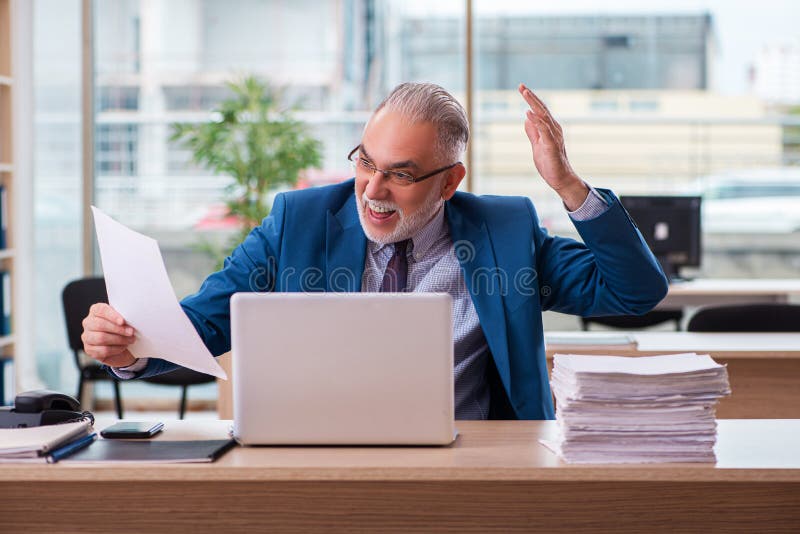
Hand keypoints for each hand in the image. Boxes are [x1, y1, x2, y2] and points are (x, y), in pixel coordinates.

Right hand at [81, 303, 137, 367]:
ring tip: (130, 340)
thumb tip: (131, 319)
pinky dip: (116, 349)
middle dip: (118, 329)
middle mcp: (88, 322)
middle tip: (131, 332)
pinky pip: (103, 350)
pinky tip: (123, 347)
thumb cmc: (123, 329)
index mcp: (96, 310)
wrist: (122, 346)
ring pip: (101, 338)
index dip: (112, 315)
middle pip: (100, 324)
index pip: (101, 310)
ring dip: (119, 340)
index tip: (123, 321)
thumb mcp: (125, 320)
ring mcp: (87, 336)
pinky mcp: (89, 349)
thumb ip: (125, 317)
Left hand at [519, 83, 587, 209]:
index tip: (522, 88)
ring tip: (525, 93)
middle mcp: (554, 129)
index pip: (540, 110)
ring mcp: (554, 137)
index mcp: (550, 128)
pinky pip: (544, 131)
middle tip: (521, 86)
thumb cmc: (550, 163)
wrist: (561, 179)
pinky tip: (529, 113)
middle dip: (531, 97)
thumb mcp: (537, 145)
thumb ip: (533, 132)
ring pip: (543, 116)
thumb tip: (527, 118)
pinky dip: (537, 121)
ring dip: (534, 104)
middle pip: (542, 109)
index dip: (531, 99)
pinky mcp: (552, 146)